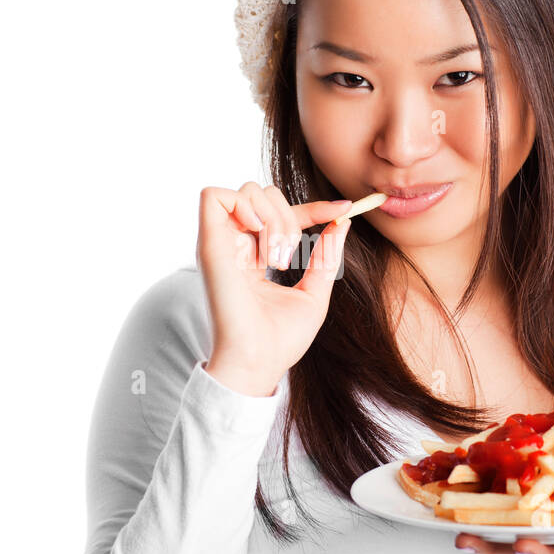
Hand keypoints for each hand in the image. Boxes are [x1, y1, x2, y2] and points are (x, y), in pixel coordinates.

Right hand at [196, 182, 354, 396]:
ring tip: (276, 259)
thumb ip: (325, 257)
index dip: (315, 208)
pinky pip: (214, 196)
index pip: (284, 216)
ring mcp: (221, 244)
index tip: (345, 210)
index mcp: (255, 258)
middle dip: (290, 215)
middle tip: (291, 259)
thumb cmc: (281, 340)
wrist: (259, 362)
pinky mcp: (208, 245)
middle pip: (264, 194)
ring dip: (273, 218)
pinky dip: (242, 205)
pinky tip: (257, 236)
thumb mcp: (314, 294)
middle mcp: (235, 247)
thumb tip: (341, 222)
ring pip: (247, 191)